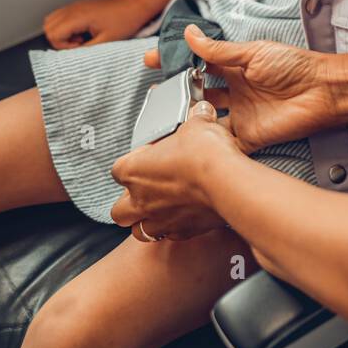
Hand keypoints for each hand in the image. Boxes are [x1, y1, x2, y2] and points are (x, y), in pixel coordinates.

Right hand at [44, 0, 150, 48]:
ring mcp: (74, 5)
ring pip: (51, 20)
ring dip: (61, 32)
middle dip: (60, 39)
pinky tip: (82, 31)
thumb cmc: (124, 22)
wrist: (134, 6)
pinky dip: (66, 26)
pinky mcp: (78, 6)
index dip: (63, 45)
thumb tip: (72, 56)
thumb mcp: (106, 41)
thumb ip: (86, 50)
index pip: (53, 33)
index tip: (80, 46)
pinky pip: (61, 16)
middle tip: (79, 43)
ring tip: (80, 37)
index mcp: (78, 16)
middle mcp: (73, 8)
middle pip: (48, 27)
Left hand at [110, 101, 240, 241]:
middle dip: (130, 203)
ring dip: (148, 221)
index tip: (152, 156)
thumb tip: (201, 111)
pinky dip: (177, 228)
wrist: (228, 183)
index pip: (119, 169)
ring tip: (164, 210)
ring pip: (140, 231)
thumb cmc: (205, 155)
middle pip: (119, 210)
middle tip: (148, 191)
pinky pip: (172, 236)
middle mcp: (140, 200)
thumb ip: (195, 119)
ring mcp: (160, 220)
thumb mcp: (198, 125)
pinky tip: (189, 216)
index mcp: (133, 171)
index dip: (135, 162)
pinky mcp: (183, 232)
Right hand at [143, 25, 344, 154]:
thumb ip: (219, 50)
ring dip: (187, 119)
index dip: (175, 61)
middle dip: (175, 93)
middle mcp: (234, 91)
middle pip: (197, 93)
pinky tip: (189, 141)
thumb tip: (190, 34)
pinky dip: (206, 144)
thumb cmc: (295, 66)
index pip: (198, 63)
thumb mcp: (254, 52)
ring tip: (164, 117)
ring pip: (204, 120)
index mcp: (235, 67)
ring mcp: (239, 115)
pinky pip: (222, 144)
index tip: (151, 60)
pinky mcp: (248, 137)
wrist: (323, 91)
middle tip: (155, 93)